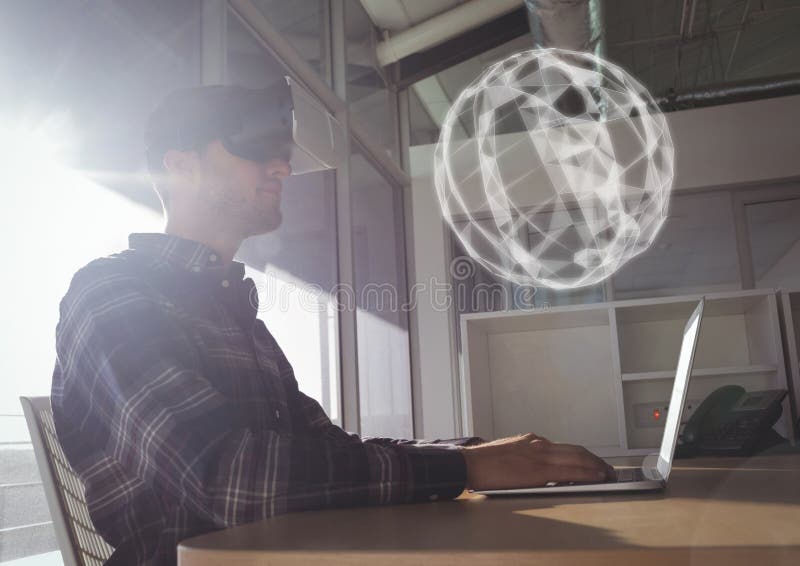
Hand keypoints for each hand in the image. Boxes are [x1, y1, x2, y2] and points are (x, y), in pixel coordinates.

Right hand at [459, 433, 614, 490]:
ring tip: (607, 473)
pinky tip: (595, 477)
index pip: (565, 447)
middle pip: (576, 450)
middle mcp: (539, 445)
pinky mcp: (539, 471)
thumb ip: (526, 455)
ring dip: (596, 466)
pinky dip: (586, 473)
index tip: (592, 462)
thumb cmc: (484, 462)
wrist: (470, 464)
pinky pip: (570, 470)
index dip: (583, 455)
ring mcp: (540, 456)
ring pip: (578, 458)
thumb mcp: (509, 452)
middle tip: (607, 468)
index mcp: (532, 441)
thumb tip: (537, 466)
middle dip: (595, 460)